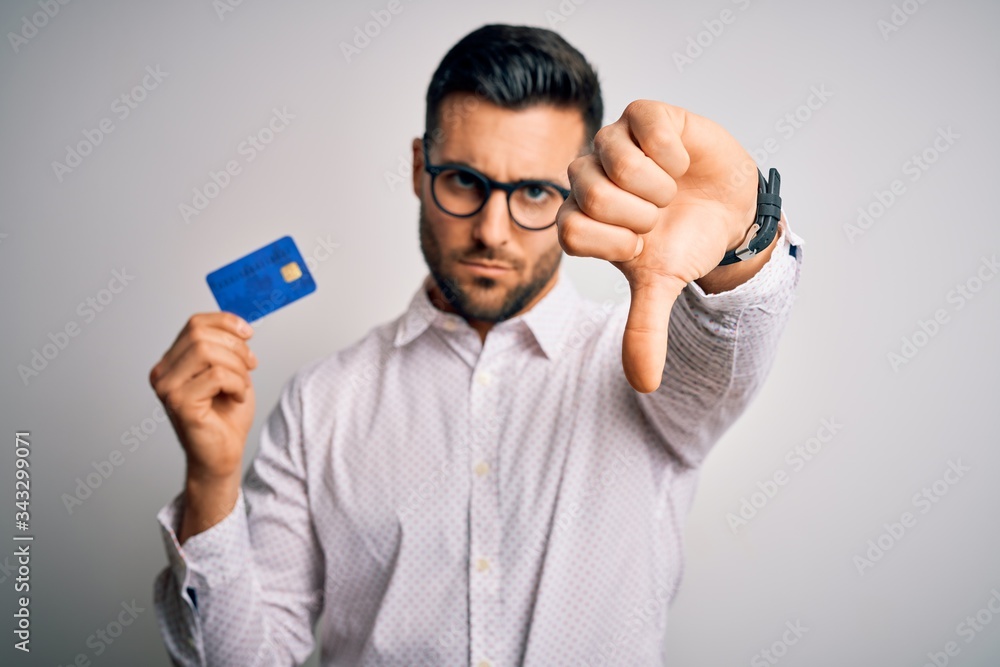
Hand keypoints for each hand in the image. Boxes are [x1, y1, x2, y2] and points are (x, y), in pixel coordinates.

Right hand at [149, 312, 257, 481]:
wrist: (224, 453)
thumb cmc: (226, 415)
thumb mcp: (230, 371)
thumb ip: (225, 347)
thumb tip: (237, 325)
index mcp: (171, 362)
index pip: (195, 324)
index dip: (225, 322)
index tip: (248, 334)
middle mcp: (162, 373)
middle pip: (200, 335)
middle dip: (235, 347)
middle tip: (250, 366)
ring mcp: (167, 389)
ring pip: (207, 352)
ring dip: (237, 367)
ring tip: (241, 385)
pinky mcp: (180, 403)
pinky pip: (216, 375)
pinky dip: (236, 383)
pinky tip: (237, 397)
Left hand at [556, 100, 759, 392]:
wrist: (728, 209)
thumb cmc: (684, 242)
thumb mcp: (663, 286)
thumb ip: (644, 330)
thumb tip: (643, 385)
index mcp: (583, 219)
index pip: (570, 232)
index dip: (613, 243)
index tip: (642, 245)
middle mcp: (590, 178)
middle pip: (589, 194)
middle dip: (638, 214)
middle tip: (659, 216)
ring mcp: (615, 143)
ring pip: (614, 158)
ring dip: (656, 184)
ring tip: (671, 190)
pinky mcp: (645, 116)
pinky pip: (643, 123)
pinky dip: (670, 150)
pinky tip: (681, 161)